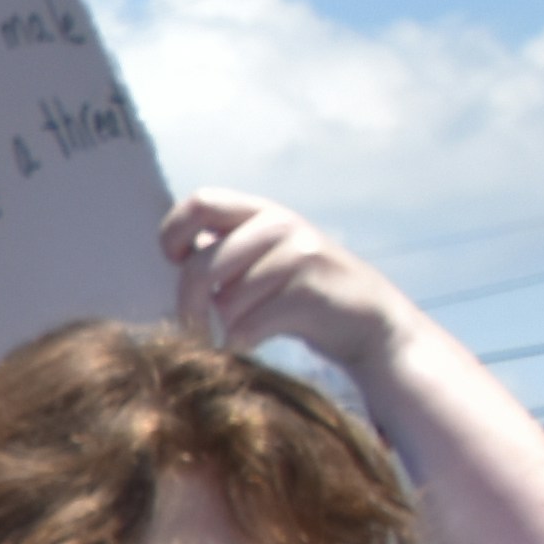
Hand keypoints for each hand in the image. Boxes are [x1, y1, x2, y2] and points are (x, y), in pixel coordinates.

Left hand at [162, 191, 421, 392]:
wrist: (369, 323)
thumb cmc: (298, 296)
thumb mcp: (261, 260)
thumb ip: (224, 250)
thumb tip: (174, 254)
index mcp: (260, 212)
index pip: (201, 201)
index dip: (174, 233)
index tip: (177, 262)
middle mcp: (279, 224)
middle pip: (200, 266)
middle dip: (189, 305)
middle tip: (193, 326)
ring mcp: (298, 253)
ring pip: (226, 302)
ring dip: (228, 326)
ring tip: (249, 326)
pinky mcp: (308, 289)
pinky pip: (248, 325)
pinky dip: (244, 341)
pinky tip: (259, 339)